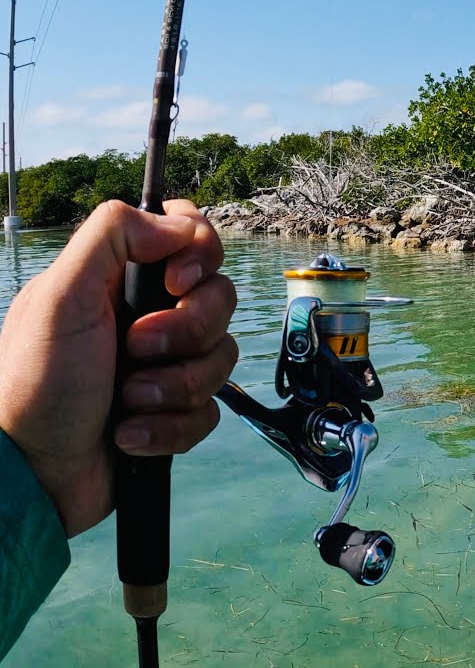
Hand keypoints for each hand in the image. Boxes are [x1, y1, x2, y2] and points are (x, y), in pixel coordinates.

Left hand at [0, 200, 237, 537]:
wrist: (31, 474)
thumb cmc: (33, 384)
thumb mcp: (59, 297)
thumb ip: (111, 237)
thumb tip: (175, 222)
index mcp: (120, 279)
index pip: (189, 235)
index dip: (200, 253)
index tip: (175, 282)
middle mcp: (148, 315)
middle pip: (220, 298)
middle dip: (186, 331)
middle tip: (135, 349)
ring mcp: (165, 365)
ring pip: (222, 357)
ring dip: (174, 386)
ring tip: (127, 401)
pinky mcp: (176, 411)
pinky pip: (210, 411)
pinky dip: (170, 427)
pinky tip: (129, 435)